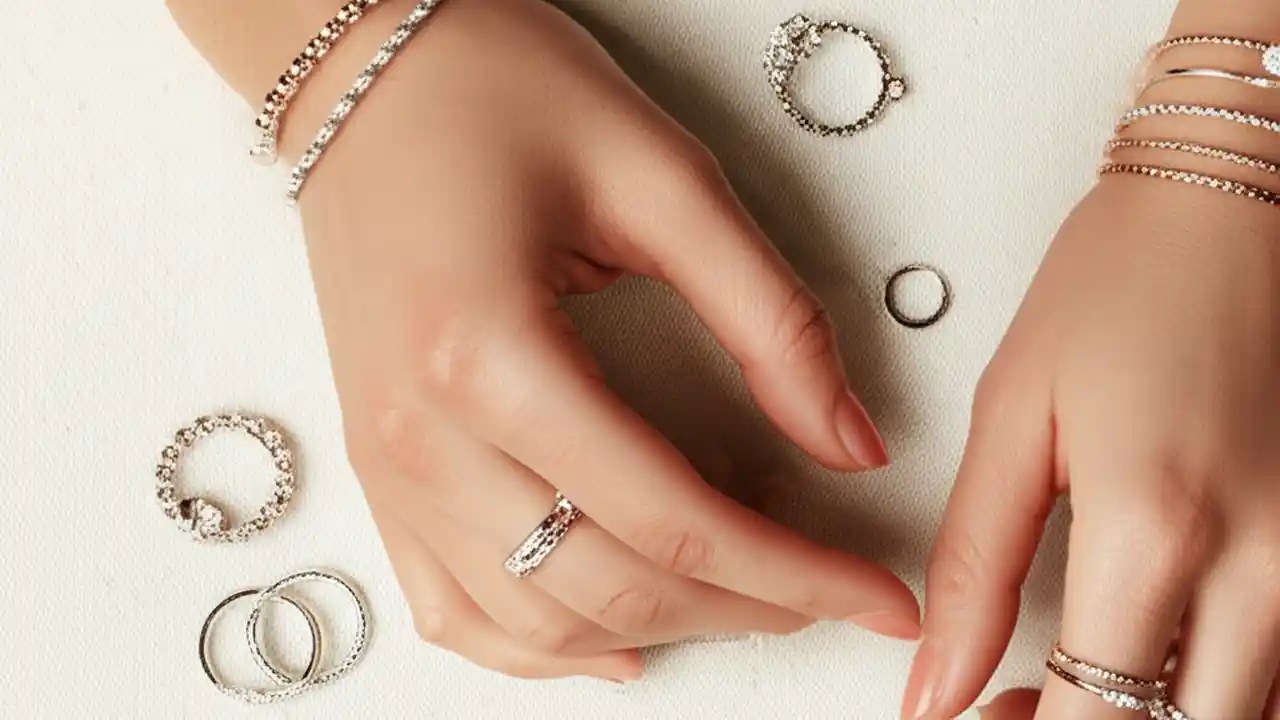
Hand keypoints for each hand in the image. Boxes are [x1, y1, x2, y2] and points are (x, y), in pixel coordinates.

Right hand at [294, 0, 917, 678]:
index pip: (676, 520)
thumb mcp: (662, 180)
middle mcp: (419, 434)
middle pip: (612, 586)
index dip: (797, 573)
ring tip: (747, 601)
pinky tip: (608, 643)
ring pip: (536, 617)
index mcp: (488, 356)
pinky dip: (538, 645)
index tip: (877, 593)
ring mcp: (387, 461)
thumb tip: (850, 443)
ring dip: (657, 629)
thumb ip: (770, 321)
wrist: (361, 68)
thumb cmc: (494, 90)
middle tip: (832, 591)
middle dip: (746, 609)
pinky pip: (452, 605)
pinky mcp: (379, 461)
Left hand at [903, 176, 1279, 717]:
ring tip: (1081, 679)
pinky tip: (1166, 653)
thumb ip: (971, 566)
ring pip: (1248, 717)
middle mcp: (1267, 561)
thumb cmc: (1127, 281)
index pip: (1094, 714)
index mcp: (1158, 526)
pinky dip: (1223, 689)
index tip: (975, 718)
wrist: (1233, 202)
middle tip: (1020, 699)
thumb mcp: (1013, 415)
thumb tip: (934, 681)